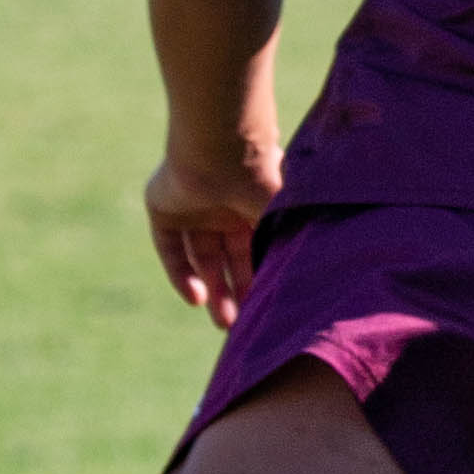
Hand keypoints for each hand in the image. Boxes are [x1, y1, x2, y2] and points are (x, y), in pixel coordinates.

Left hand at [147, 138, 279, 331]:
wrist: (224, 150)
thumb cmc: (263, 181)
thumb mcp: (285, 220)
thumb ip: (290, 248)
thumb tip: (310, 285)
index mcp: (253, 201)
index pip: (254, 247)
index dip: (260, 277)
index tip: (270, 306)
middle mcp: (223, 204)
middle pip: (228, 257)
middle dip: (237, 290)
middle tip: (245, 323)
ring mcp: (192, 206)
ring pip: (200, 257)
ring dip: (213, 289)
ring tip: (224, 322)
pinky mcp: (163, 207)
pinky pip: (169, 248)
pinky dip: (180, 275)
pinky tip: (197, 299)